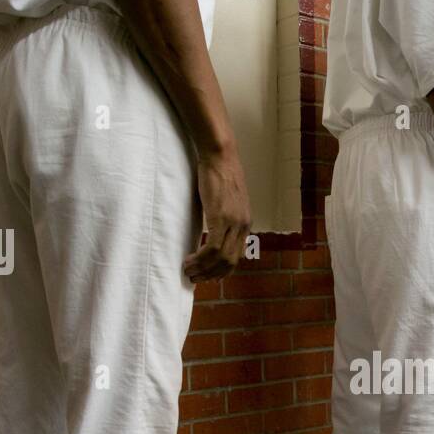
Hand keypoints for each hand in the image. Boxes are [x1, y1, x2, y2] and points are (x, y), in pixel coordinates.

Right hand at [184, 148, 251, 281]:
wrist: (220, 155)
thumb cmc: (218, 172)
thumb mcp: (225, 199)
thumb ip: (223, 215)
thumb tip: (212, 227)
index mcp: (246, 223)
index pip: (237, 256)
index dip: (222, 270)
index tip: (208, 275)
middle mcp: (243, 226)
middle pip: (229, 262)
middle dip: (210, 274)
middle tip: (194, 278)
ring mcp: (233, 222)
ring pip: (220, 258)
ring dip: (202, 269)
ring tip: (187, 271)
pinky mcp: (220, 217)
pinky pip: (212, 248)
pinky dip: (200, 258)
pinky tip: (189, 260)